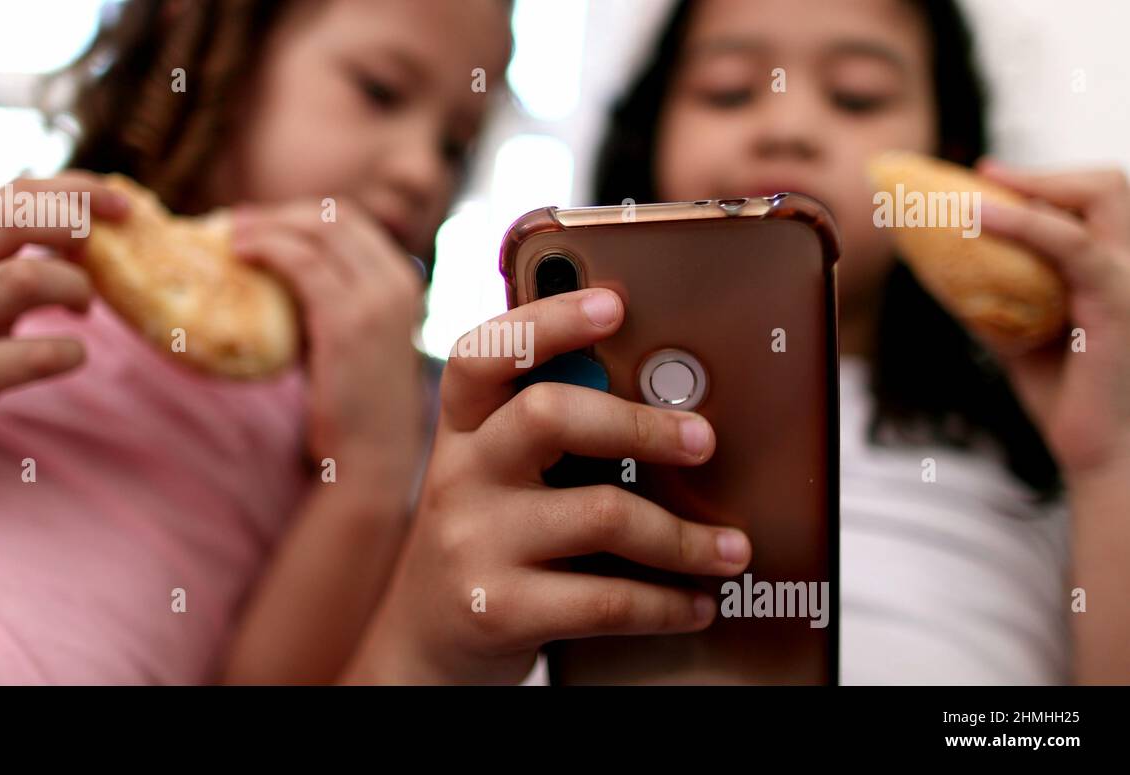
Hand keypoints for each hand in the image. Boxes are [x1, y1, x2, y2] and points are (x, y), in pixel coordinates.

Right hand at [0, 172, 127, 486]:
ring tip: (82, 309)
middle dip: (74, 226)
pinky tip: (72, 355)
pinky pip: (29, 356)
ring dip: (75, 288)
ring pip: (26, 278)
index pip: (17, 192)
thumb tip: (79, 228)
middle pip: (19, 218)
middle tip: (98, 260)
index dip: (78, 190)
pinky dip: (67, 352)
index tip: (123, 203)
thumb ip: (3, 253)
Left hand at [233, 201, 426, 504]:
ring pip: (317, 230)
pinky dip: (268, 246)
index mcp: (402, 279)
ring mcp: (377, 298)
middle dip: (281, 214)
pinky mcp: (348, 320)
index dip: (299, 215)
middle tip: (236, 223)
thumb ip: (327, 301)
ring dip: (268, 224)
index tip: (259, 225)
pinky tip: (240, 253)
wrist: (370, 457)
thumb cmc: (351, 403)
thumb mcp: (348, 337)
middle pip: (333, 217)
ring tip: (230, 234)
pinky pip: (302, 261)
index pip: (348, 221)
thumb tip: (274, 275)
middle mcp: (397, 280)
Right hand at [343, 289, 751, 683]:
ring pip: (600, 514)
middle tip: (703, 440)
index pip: (485, 353)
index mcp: (463, 429)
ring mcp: (473, 542)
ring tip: (730, 549)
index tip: (614, 302)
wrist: (424, 646)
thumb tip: (665, 404)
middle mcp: (459, 475)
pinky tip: (694, 603)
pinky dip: (667, 603)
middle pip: (548, 415)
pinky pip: (606, 600)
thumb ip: (549, 435)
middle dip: (641, 424)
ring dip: (683, 536)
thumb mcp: (497, 479)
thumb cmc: (488, 545)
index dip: (547, 320)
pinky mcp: (496, 610)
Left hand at [975, 160, 1129, 482]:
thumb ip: (992, 302)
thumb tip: (939, 273)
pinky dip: (1024, 221)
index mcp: (1115, 266)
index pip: (1094, 200)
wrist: (1101, 451)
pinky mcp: (1117, 299)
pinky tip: (978, 213)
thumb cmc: (1066, 397)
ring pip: (1100, 194)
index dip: (1045, 180)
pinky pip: (1072, 244)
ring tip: (977, 188)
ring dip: (1036, 184)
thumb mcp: (1018, 335)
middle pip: (1107, 183)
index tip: (989, 175)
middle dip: (1045, 173)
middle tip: (985, 175)